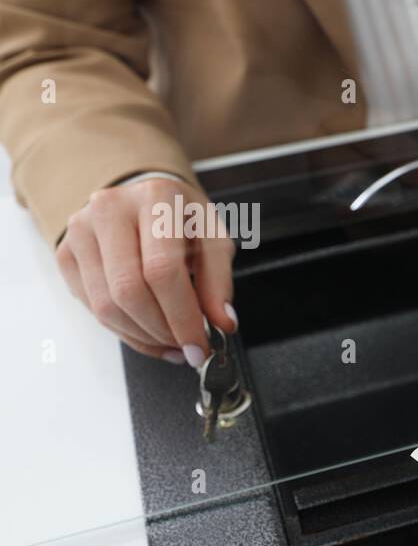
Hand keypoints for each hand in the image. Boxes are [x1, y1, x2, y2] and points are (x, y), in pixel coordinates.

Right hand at [56, 177, 235, 363]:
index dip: (182, 317)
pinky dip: (126, 332)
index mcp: (155, 198)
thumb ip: (219, 281)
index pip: (162, 270)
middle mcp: (109, 209)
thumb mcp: (214, 239)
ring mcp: (80, 231)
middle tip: (189, 348)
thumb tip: (223, 323)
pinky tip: (150, 335)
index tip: (202, 347)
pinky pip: (92, 308)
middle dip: (162, 331)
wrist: (144, 200)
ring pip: (105, 306)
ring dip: (144, 337)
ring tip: (172, 343)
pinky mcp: (66, 253)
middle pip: (128, 291)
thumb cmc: (183, 220)